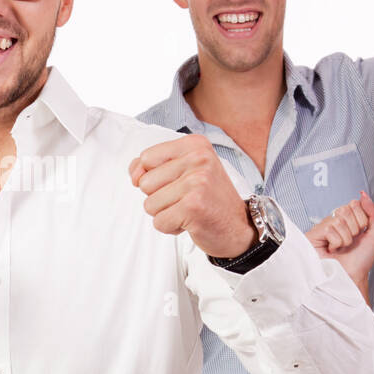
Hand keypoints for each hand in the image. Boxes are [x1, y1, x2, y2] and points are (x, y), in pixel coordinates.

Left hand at [129, 133, 254, 257]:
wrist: (239, 228)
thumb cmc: (209, 199)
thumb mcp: (184, 171)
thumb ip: (152, 166)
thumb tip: (134, 174)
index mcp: (195, 145)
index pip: (146, 158)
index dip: (152, 177)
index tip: (177, 183)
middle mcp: (198, 159)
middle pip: (145, 183)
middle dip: (159, 197)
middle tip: (186, 199)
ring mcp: (196, 182)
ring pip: (149, 204)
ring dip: (166, 213)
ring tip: (189, 210)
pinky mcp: (193, 207)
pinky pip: (159, 222)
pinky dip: (171, 227)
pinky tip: (191, 222)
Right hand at [305, 191, 373, 295]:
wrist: (352, 276)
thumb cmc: (361, 260)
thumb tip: (364, 195)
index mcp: (349, 219)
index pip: (355, 204)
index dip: (362, 220)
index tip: (360, 234)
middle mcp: (335, 221)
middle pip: (346, 209)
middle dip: (354, 229)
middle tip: (350, 241)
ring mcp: (324, 227)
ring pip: (338, 220)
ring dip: (345, 238)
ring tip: (340, 247)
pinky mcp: (314, 234)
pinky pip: (329, 228)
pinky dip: (335, 242)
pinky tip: (332, 249)